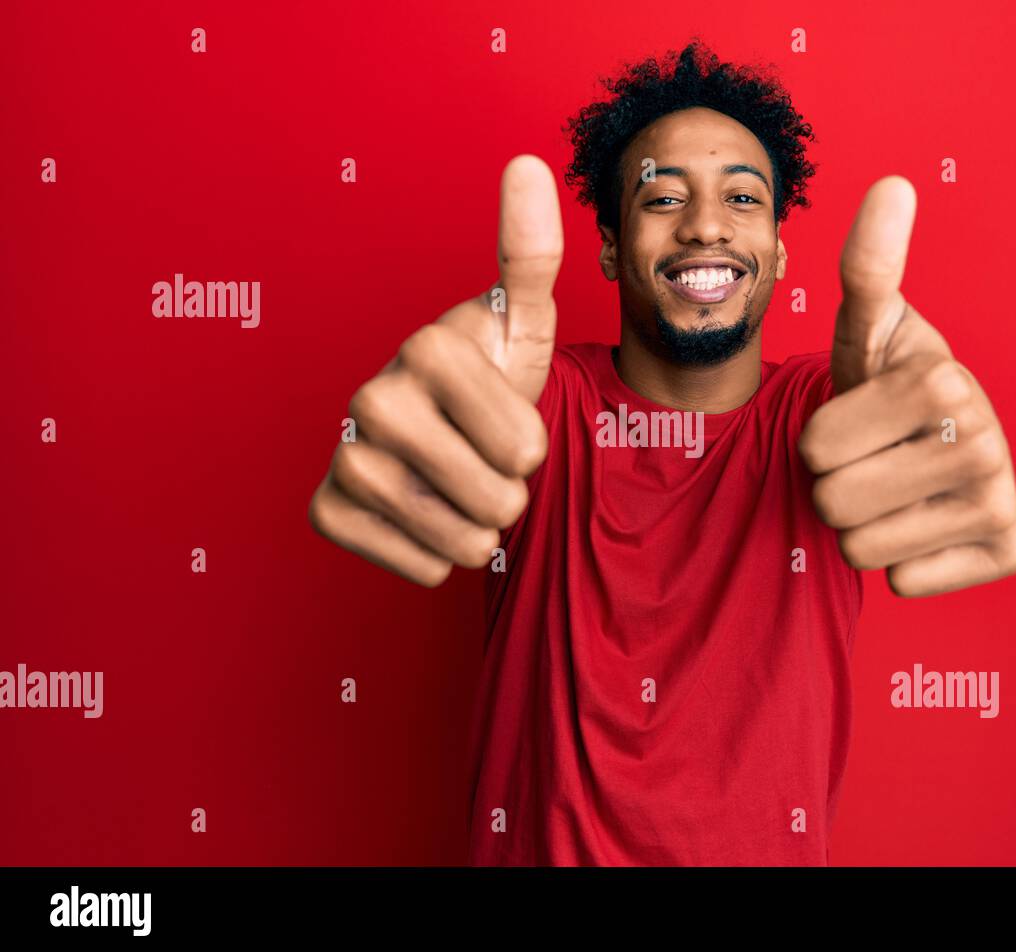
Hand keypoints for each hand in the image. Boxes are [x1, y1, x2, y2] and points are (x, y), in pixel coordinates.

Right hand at [309, 154, 562, 586]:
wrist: (433, 433)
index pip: (524, 449)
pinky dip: (436, 556)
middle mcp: (371, 396)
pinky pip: (418, 567)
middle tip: (481, 459)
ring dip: (476, 528)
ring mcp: (344, 455)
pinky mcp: (325, 509)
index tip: (505, 420)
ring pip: (458, 541)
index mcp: (427, 348)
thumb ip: (530, 253)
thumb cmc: (488, 377)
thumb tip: (527, 163)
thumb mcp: (520, 322)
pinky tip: (423, 516)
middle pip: (494, 499)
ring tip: (457, 486)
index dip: (532, 448)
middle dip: (507, 493)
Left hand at [797, 176, 1015, 596]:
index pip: (814, 450)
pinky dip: (902, 563)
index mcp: (945, 380)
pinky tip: (926, 524)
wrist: (937, 449)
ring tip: (896, 489)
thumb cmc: (888, 388)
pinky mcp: (1013, 550)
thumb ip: (868, 265)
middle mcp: (989, 441)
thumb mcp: (868, 327)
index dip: (818, 441)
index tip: (857, 422)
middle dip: (836, 487)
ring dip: (863, 526)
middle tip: (872, 461)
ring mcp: (1003, 500)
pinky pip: (905, 583)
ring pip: (862, 548)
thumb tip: (893, 186)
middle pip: (834, 502)